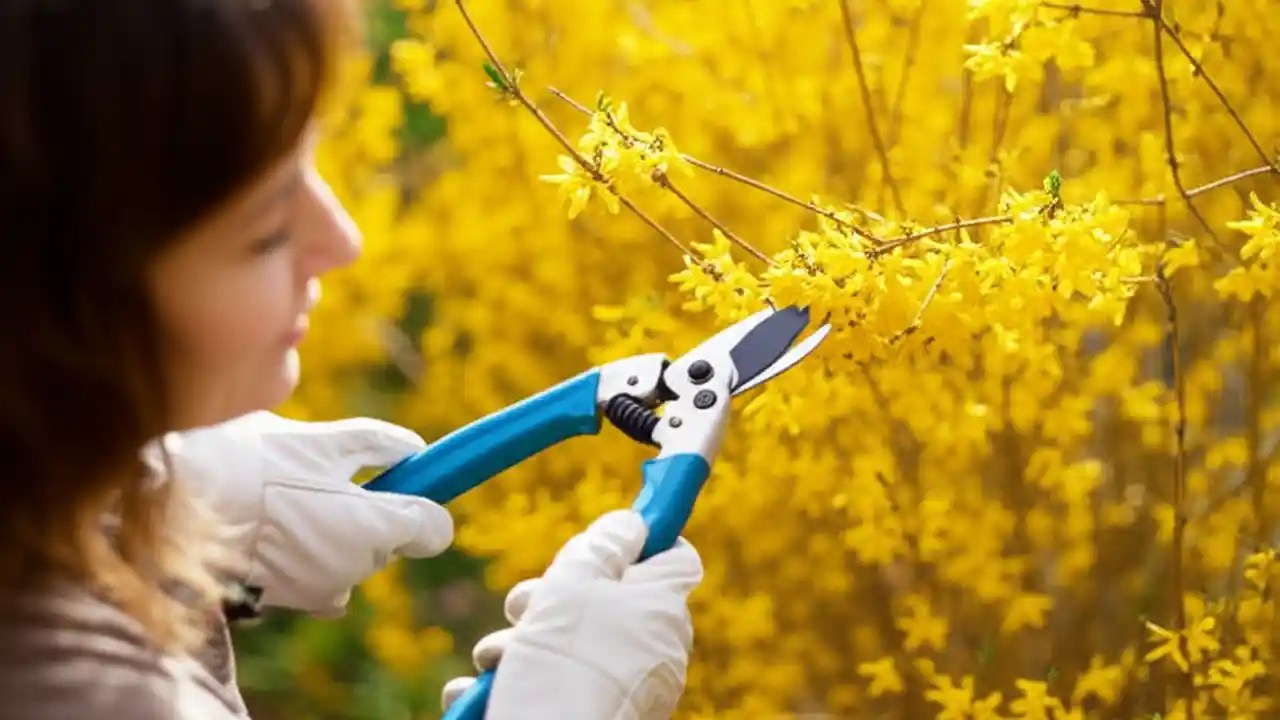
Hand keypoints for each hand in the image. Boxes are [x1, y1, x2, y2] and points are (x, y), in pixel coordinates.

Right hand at [164, 411, 453, 617]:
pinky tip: (275, 532)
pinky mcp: (288, 602)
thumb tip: (414, 448)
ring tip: (287, 502)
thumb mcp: (322, 440)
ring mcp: (321, 589)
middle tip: (324, 482)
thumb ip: (378, 444)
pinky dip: (309, 559)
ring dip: (336, 536)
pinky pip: (319, 581)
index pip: (433, 529)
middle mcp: (355, 566)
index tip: (407, 485)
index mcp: (374, 525)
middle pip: (387, 542)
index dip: (423, 504)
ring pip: (350, 559)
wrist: (176, 506)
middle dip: (370, 514)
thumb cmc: (253, 464)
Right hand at [442, 510, 702, 719]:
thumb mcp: (575, 582)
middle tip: (524, 604)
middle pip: (609, 596)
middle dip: (554, 594)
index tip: (605, 538)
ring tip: (498, 656)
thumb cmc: (565, 664)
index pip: (676, 557)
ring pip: (575, 640)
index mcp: (662, 604)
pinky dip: (522, 679)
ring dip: (525, 640)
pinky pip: (561, 682)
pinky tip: (484, 685)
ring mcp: (631, 685)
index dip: (644, 539)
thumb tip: (632, 524)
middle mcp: (656, 646)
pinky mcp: (602, 715)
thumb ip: (602, 545)